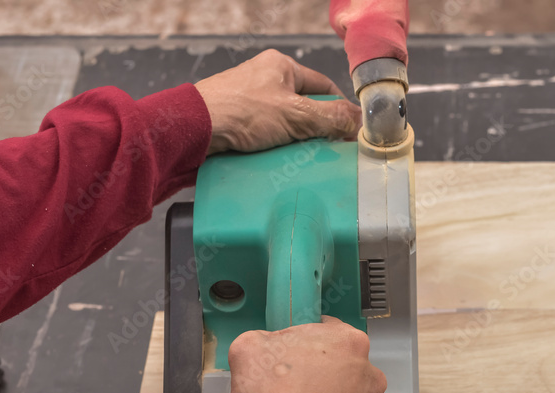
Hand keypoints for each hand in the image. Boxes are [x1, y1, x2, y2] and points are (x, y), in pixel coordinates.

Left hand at [194, 49, 361, 154]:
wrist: (194, 130)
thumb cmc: (241, 112)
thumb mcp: (296, 114)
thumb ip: (331, 117)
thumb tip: (360, 121)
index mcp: (281, 67)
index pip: (323, 86)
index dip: (340, 109)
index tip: (350, 132)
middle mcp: (265, 80)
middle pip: (305, 108)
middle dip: (317, 131)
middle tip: (328, 151)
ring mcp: (249, 102)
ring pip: (286, 125)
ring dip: (296, 143)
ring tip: (304, 161)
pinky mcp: (237, 123)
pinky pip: (267, 137)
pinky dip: (276, 150)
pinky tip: (281, 163)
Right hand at [228, 316, 386, 392]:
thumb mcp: (248, 351)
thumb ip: (260, 341)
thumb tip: (262, 348)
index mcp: (349, 342)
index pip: (324, 331)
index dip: (299, 343)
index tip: (284, 359)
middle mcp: (370, 374)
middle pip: (338, 367)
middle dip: (314, 376)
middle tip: (285, 390)